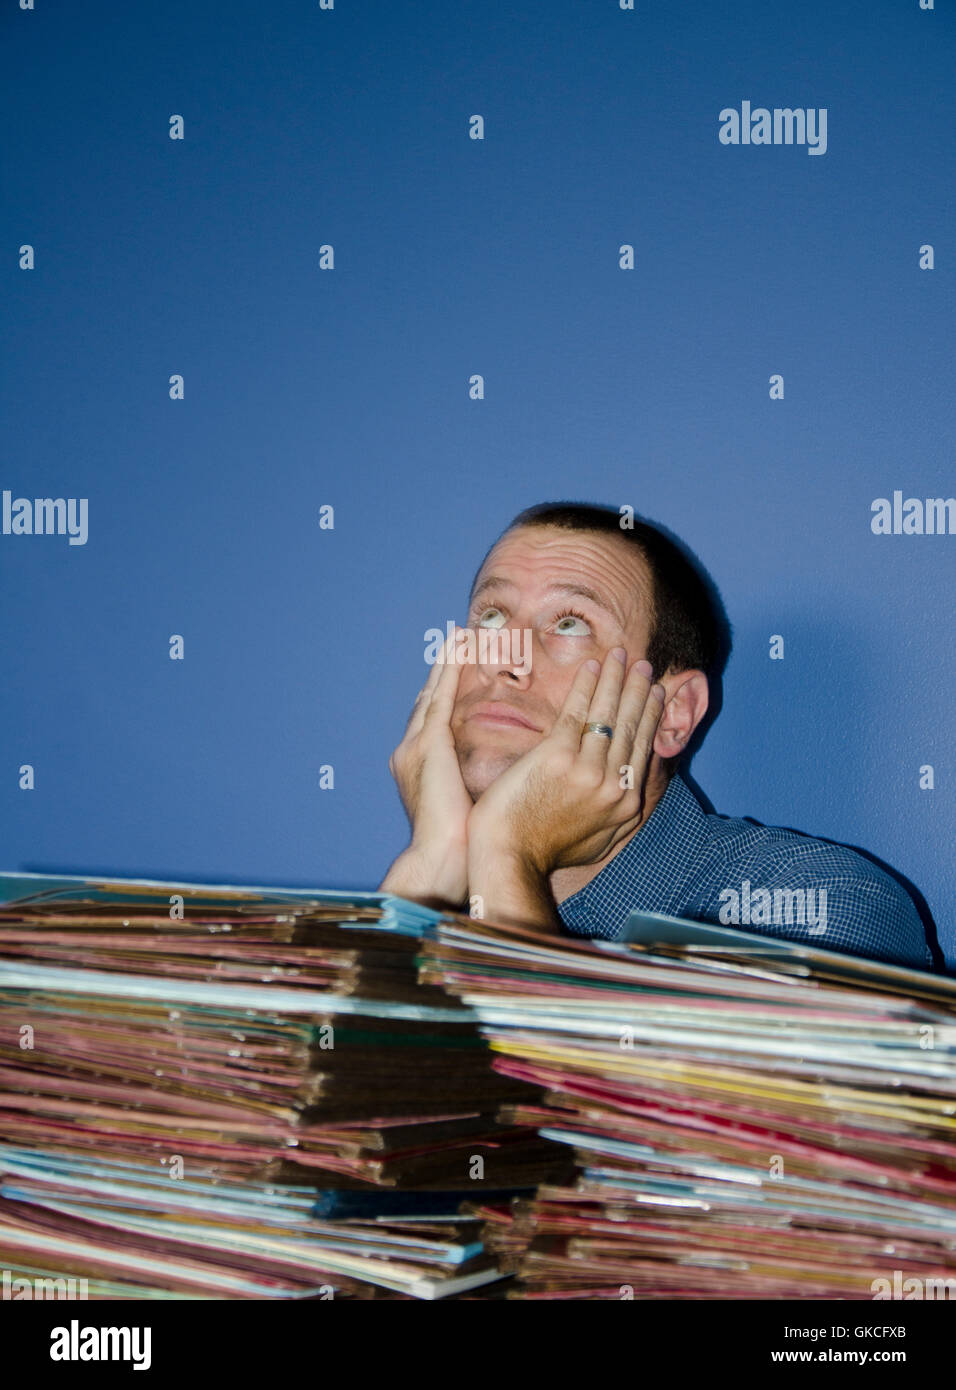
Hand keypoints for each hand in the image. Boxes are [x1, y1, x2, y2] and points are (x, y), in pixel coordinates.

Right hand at [380, 626, 471, 904]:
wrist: (444, 861)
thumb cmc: (465, 846)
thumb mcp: (471, 806)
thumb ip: (478, 784)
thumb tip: (508, 777)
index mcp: (420, 767)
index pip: (434, 719)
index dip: (444, 692)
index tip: (459, 670)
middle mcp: (411, 751)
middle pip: (429, 698)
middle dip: (443, 669)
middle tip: (458, 639)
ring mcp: (415, 746)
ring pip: (433, 691)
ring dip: (446, 661)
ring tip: (459, 634)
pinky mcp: (428, 745)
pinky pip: (440, 697)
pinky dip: (448, 670)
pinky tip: (459, 647)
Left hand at [467, 649, 665, 877]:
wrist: (511, 857)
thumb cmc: (545, 851)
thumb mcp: (598, 841)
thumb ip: (618, 816)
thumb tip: (632, 795)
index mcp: (626, 804)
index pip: (643, 748)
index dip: (650, 716)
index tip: (655, 693)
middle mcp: (613, 785)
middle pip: (631, 726)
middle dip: (640, 690)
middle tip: (645, 664)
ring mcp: (587, 770)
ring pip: (608, 714)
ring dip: (616, 679)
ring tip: (621, 655)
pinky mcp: (557, 757)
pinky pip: (577, 712)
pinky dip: (586, 686)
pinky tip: (591, 668)